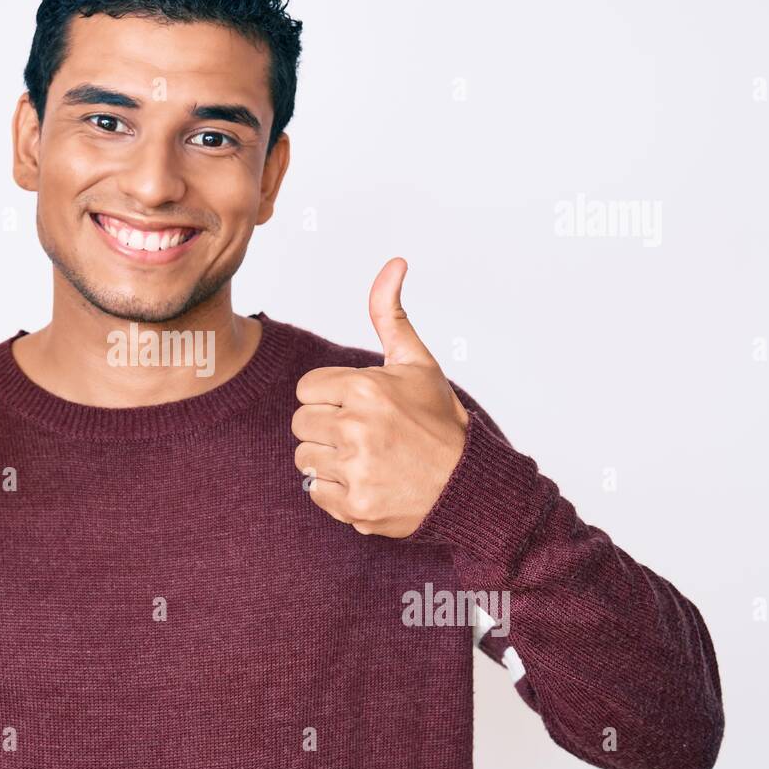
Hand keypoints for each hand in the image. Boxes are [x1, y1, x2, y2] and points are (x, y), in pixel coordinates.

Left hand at [293, 257, 469, 536]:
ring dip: (328, 460)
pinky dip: (335, 492)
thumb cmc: (439, 422)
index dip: (330, 398)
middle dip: (326, 427)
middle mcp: (357, 427)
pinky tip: (366, 482)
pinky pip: (315, 492)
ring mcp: (355, 470)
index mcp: (366, 388)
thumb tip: (394, 262)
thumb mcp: (416, 363)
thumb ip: (391, 314)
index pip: (307, 390)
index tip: (358, 407)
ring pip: (304, 458)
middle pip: (301, 423)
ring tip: (365, 458)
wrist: (468, 485)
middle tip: (361, 435)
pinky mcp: (354, 506)